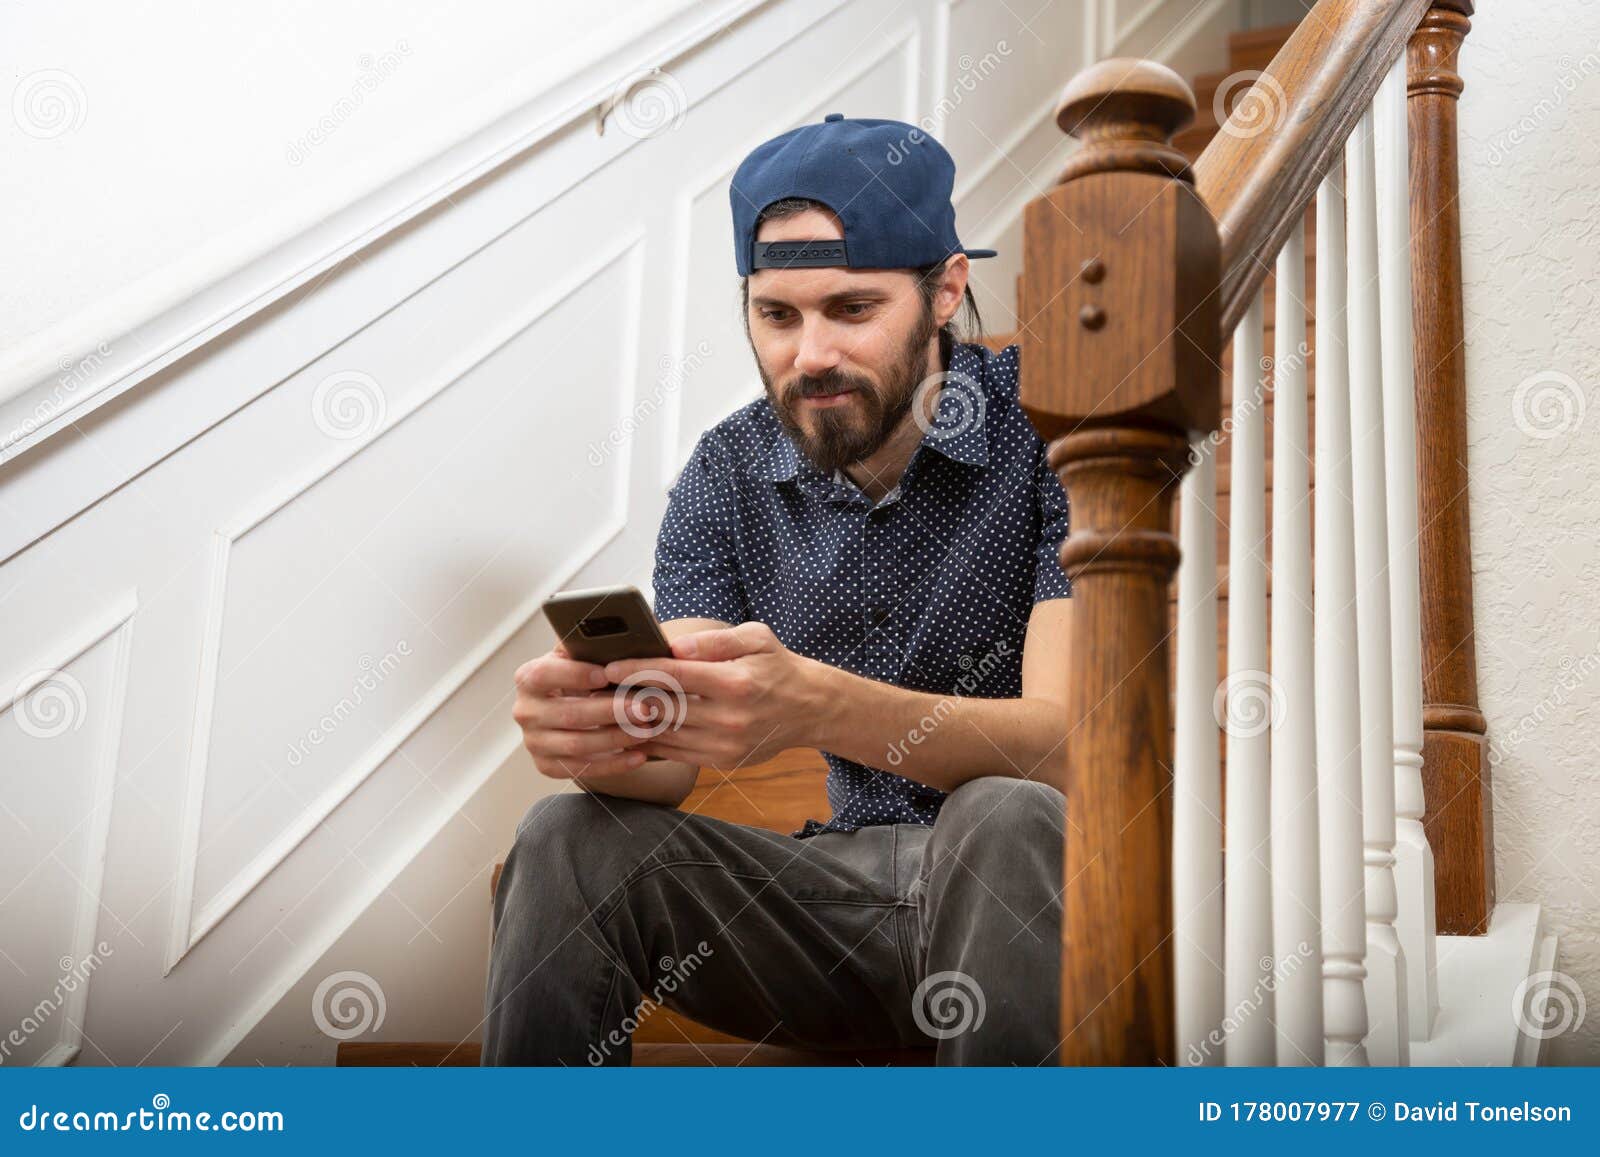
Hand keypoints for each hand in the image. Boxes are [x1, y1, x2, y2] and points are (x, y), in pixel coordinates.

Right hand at [512, 642, 652, 781]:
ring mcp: (534, 742)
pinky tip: (640, 755)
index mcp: (528, 678)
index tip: (607, 674)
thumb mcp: (577, 657)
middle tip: (645, 707)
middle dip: (611, 711)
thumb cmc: (580, 676)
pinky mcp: (547, 766)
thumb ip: (588, 644)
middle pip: (569, 713)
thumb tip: (618, 629)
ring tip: (647, 730)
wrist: (567, 710)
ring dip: (617, 738)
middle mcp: (526, 711)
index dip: (575, 675)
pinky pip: (583, 770)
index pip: (545, 674)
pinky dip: (614, 764)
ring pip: (578, 744)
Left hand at [600, 621, 826, 769]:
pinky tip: (632, 728)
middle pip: (663, 707)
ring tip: (607, 706)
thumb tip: (676, 647)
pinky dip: (650, 741)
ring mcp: (725, 745)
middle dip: (625, 696)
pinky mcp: (723, 762)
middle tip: (596, 686)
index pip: (673, 675)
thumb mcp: (756, 638)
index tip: (609, 666)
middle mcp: (729, 718)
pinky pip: (676, 753)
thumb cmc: (776, 666)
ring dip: (632, 722)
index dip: (636, 670)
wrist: (810, 708)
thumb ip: (714, 640)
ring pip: (665, 734)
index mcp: (735, 682)